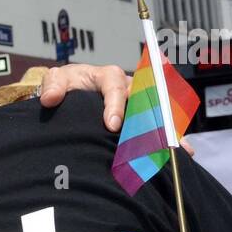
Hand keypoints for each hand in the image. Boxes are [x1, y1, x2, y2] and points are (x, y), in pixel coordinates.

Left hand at [38, 64, 195, 154]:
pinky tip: (182, 154)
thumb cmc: (68, 85)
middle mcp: (130, 87)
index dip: (115, 105)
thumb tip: (50, 99)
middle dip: (148, 118)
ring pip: (156, 114)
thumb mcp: (58, 80)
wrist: (75, 95)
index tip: (112, 125)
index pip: (115, 86)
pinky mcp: (144, 117)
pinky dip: (170, 139)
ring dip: (166, 131)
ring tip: (176, 149)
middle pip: (144, 99)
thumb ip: (53, 86)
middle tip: (151, 138)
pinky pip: (160, 127)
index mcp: (109, 76)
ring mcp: (139, 103)